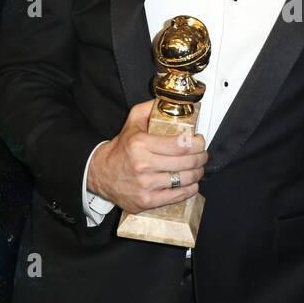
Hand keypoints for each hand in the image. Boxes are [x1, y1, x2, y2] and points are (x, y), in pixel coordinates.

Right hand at [87, 99, 207, 213]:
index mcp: (141, 144)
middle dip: (202, 157)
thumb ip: (150, 108)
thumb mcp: (132, 122)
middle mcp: (143, 165)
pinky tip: (191, 183)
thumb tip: (170, 101)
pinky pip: (178, 196)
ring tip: (198, 168)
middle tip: (203, 154)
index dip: (197, 143)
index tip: (199, 141)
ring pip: (185, 179)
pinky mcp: (147, 201)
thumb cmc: (121, 148)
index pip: (181, 145)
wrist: (100, 174)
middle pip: (187, 162)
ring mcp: (145, 185)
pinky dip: (190, 189)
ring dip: (198, 173)